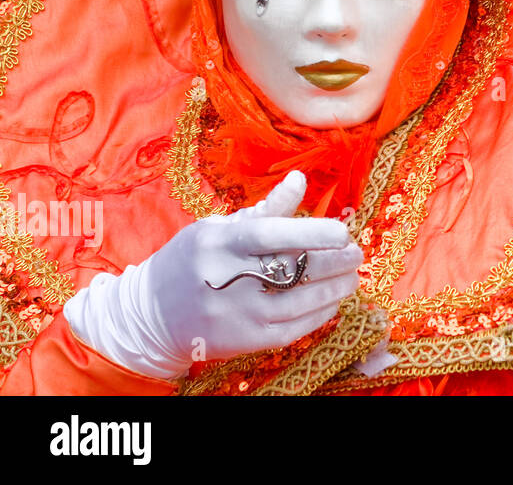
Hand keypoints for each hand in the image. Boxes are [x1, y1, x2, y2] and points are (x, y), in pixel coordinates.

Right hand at [65, 171, 362, 379]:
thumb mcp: (219, 227)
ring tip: (351, 275)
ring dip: (334, 288)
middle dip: (333, 261)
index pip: (270, 234)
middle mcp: (226, 279)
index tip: (342, 231)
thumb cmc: (193, 259)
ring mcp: (235, 314)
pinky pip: (292, 329)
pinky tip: (332, 301)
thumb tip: (300, 179)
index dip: (310, 232)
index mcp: (218, 243)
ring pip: (298, 303)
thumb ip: (266, 209)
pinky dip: (318, 314)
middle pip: (291, 269)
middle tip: (355, 252)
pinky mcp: (243, 340)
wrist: (151, 314)